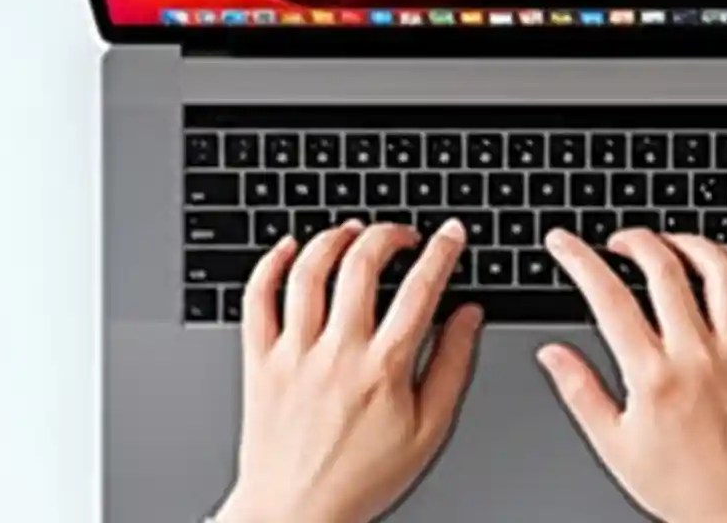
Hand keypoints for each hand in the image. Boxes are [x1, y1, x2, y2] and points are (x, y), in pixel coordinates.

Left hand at [215, 219, 482, 522]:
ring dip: (333, 238)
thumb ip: (453, 366)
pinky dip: (270, 263)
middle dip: (388, 234)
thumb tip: (469, 317)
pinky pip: (257, 298)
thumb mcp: (429, 431)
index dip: (442, 252)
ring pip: (308, 271)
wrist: (294, 513)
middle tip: (402, 234)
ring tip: (352, 233)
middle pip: (361, 266)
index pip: (420, 291)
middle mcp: (337, 354)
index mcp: (383, 370)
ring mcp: (294, 354)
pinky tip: (289, 248)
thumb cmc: (362, 478)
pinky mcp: (259, 361)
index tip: (452, 234)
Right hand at [540, 229, 726, 522]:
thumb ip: (579, 391)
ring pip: (718, 268)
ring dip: (687, 242)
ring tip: (667, 243)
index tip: (564, 242)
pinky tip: (718, 261)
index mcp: (654, 378)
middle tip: (617, 241)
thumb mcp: (614, 446)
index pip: (608, 298)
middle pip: (663, 268)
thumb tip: (552, 352)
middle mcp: (698, 356)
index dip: (579, 259)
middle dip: (633, 239)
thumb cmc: (683, 487)